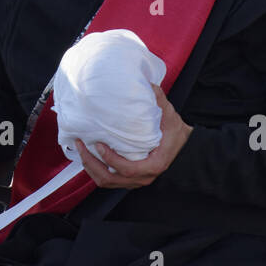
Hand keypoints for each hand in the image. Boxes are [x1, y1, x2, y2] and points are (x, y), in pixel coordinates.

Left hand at [75, 84, 191, 188]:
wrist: (185, 148)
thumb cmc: (176, 133)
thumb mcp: (170, 116)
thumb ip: (159, 100)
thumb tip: (148, 83)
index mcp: (153, 165)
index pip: (127, 169)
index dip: (110, 159)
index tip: (98, 144)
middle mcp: (142, 177)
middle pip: (110, 179)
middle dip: (91, 164)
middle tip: (80, 145)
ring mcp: (135, 180)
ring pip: (106, 182)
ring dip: (91, 168)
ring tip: (80, 149)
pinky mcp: (129, 179)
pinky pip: (108, 180)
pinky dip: (95, 170)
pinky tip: (88, 155)